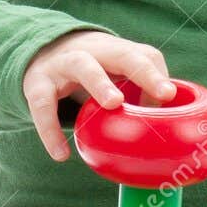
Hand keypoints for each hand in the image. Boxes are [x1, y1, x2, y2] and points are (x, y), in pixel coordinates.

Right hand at [22, 30, 176, 161]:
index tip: (169, 95)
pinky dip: (50, 130)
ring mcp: (63, 63)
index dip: (156, 74)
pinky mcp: (37, 82)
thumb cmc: (89, 72)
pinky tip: (61, 154)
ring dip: (100, 83)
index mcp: (115, 52)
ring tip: (114, 104)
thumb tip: (161, 135)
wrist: (38, 53)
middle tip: (161, 93)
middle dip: (141, 71)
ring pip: (82, 65)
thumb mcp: (111, 76)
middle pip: (120, 53)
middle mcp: (92, 52)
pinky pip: (43, 105)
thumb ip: (137, 97)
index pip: (142, 56)